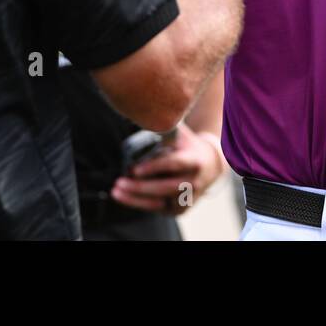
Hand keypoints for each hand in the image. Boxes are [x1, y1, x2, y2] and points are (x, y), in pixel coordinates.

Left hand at [110, 123, 225, 215]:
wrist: (209, 166)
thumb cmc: (188, 146)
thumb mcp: (180, 135)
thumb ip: (163, 129)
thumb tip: (139, 116)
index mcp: (194, 161)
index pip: (174, 164)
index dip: (154, 167)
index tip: (134, 169)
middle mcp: (194, 182)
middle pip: (164, 187)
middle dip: (139, 187)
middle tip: (119, 181)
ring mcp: (188, 198)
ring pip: (159, 202)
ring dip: (135, 198)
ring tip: (116, 191)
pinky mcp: (180, 209)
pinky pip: (157, 209)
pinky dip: (139, 203)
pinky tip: (124, 196)